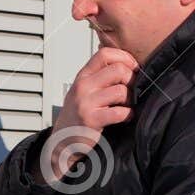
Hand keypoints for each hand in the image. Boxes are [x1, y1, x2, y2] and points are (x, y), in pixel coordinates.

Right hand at [41, 46, 137, 184]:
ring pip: (121, 90)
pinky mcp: (91, 119)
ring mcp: (86, 102)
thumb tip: (125, 63)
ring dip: (130, 99)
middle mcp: (83, 86)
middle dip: (131, 78)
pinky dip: (128, 114)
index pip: (105, 54)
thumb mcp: (83, 90)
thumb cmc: (77, 114)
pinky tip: (125, 116)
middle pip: (117, 69)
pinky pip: (119, 112)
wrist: (62, 140)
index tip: (132, 67)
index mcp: (83, 76)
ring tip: (126, 105)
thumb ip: (99, 76)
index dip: (124, 57)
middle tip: (132, 89)